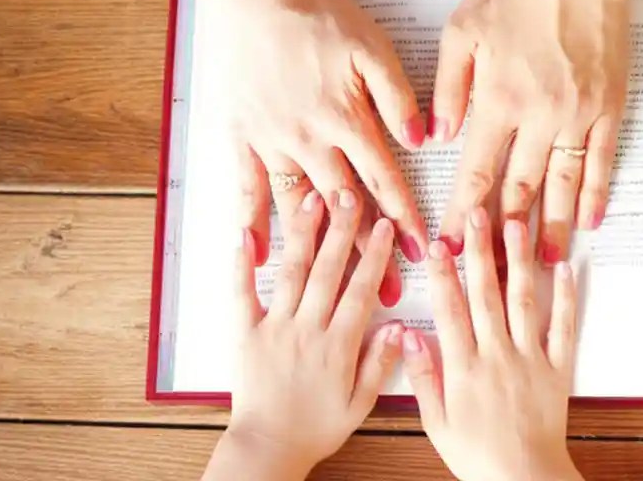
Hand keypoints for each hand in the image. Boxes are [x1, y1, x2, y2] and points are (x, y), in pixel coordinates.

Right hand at [205, 0, 429, 304]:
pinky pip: (248, 187)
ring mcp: (274, 142)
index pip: (384, 182)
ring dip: (319, 249)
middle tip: (385, 295)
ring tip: (332, 290)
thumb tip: (423, 139)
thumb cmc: (319, 16)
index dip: (404, 220)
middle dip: (368, 254)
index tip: (421, 254)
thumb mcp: (372, 47)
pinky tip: (257, 256)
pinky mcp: (244, 137)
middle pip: (346, 208)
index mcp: (348, 120)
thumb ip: (398, 97)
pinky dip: (251, 223)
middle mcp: (311, 140)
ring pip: (301, 206)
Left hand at [205, 189, 404, 480]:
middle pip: (329, 270)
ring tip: (312, 200)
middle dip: (343, 229)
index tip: (385, 226)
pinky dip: (242, 263)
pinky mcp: (245, 333)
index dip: (375, 256)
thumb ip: (380, 363)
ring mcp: (275, 327)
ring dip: (305, 234)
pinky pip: (242, 293)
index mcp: (338, 345)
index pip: (361, 290)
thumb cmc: (316, 429)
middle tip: (351, 195)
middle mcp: (308, 329)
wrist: (268, 447)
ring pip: (293, 273)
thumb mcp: (360, 404)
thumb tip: (400, 327)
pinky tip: (244, 235)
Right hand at [403, 208, 581, 480]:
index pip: (450, 309)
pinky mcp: (557, 369)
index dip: (443, 273)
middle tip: (478, 214)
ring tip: (516, 225)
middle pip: (486, 293)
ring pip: (523, 300)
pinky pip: (562, 327)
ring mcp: (530, 359)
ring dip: (518, 260)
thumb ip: (424, 376)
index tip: (438, 242)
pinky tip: (564, 268)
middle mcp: (497, 356)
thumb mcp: (436, 422)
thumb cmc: (478, 457)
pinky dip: (565, 296)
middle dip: (480, 250)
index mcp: (464, 368)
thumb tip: (409, 335)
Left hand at [431, 0, 630, 262]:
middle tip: (496, 272)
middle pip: (519, 190)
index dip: (463, 216)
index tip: (452, 247)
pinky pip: (602, 161)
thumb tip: (439, 137)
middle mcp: (540, 118)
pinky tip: (591, 220)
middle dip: (504, 236)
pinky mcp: (608, 109)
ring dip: (553, 228)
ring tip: (545, 263)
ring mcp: (578, 117)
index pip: (476, 174)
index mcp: (498, 102)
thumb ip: (447, 87)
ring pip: (563, 185)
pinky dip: (596, 193)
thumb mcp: (460, 32)